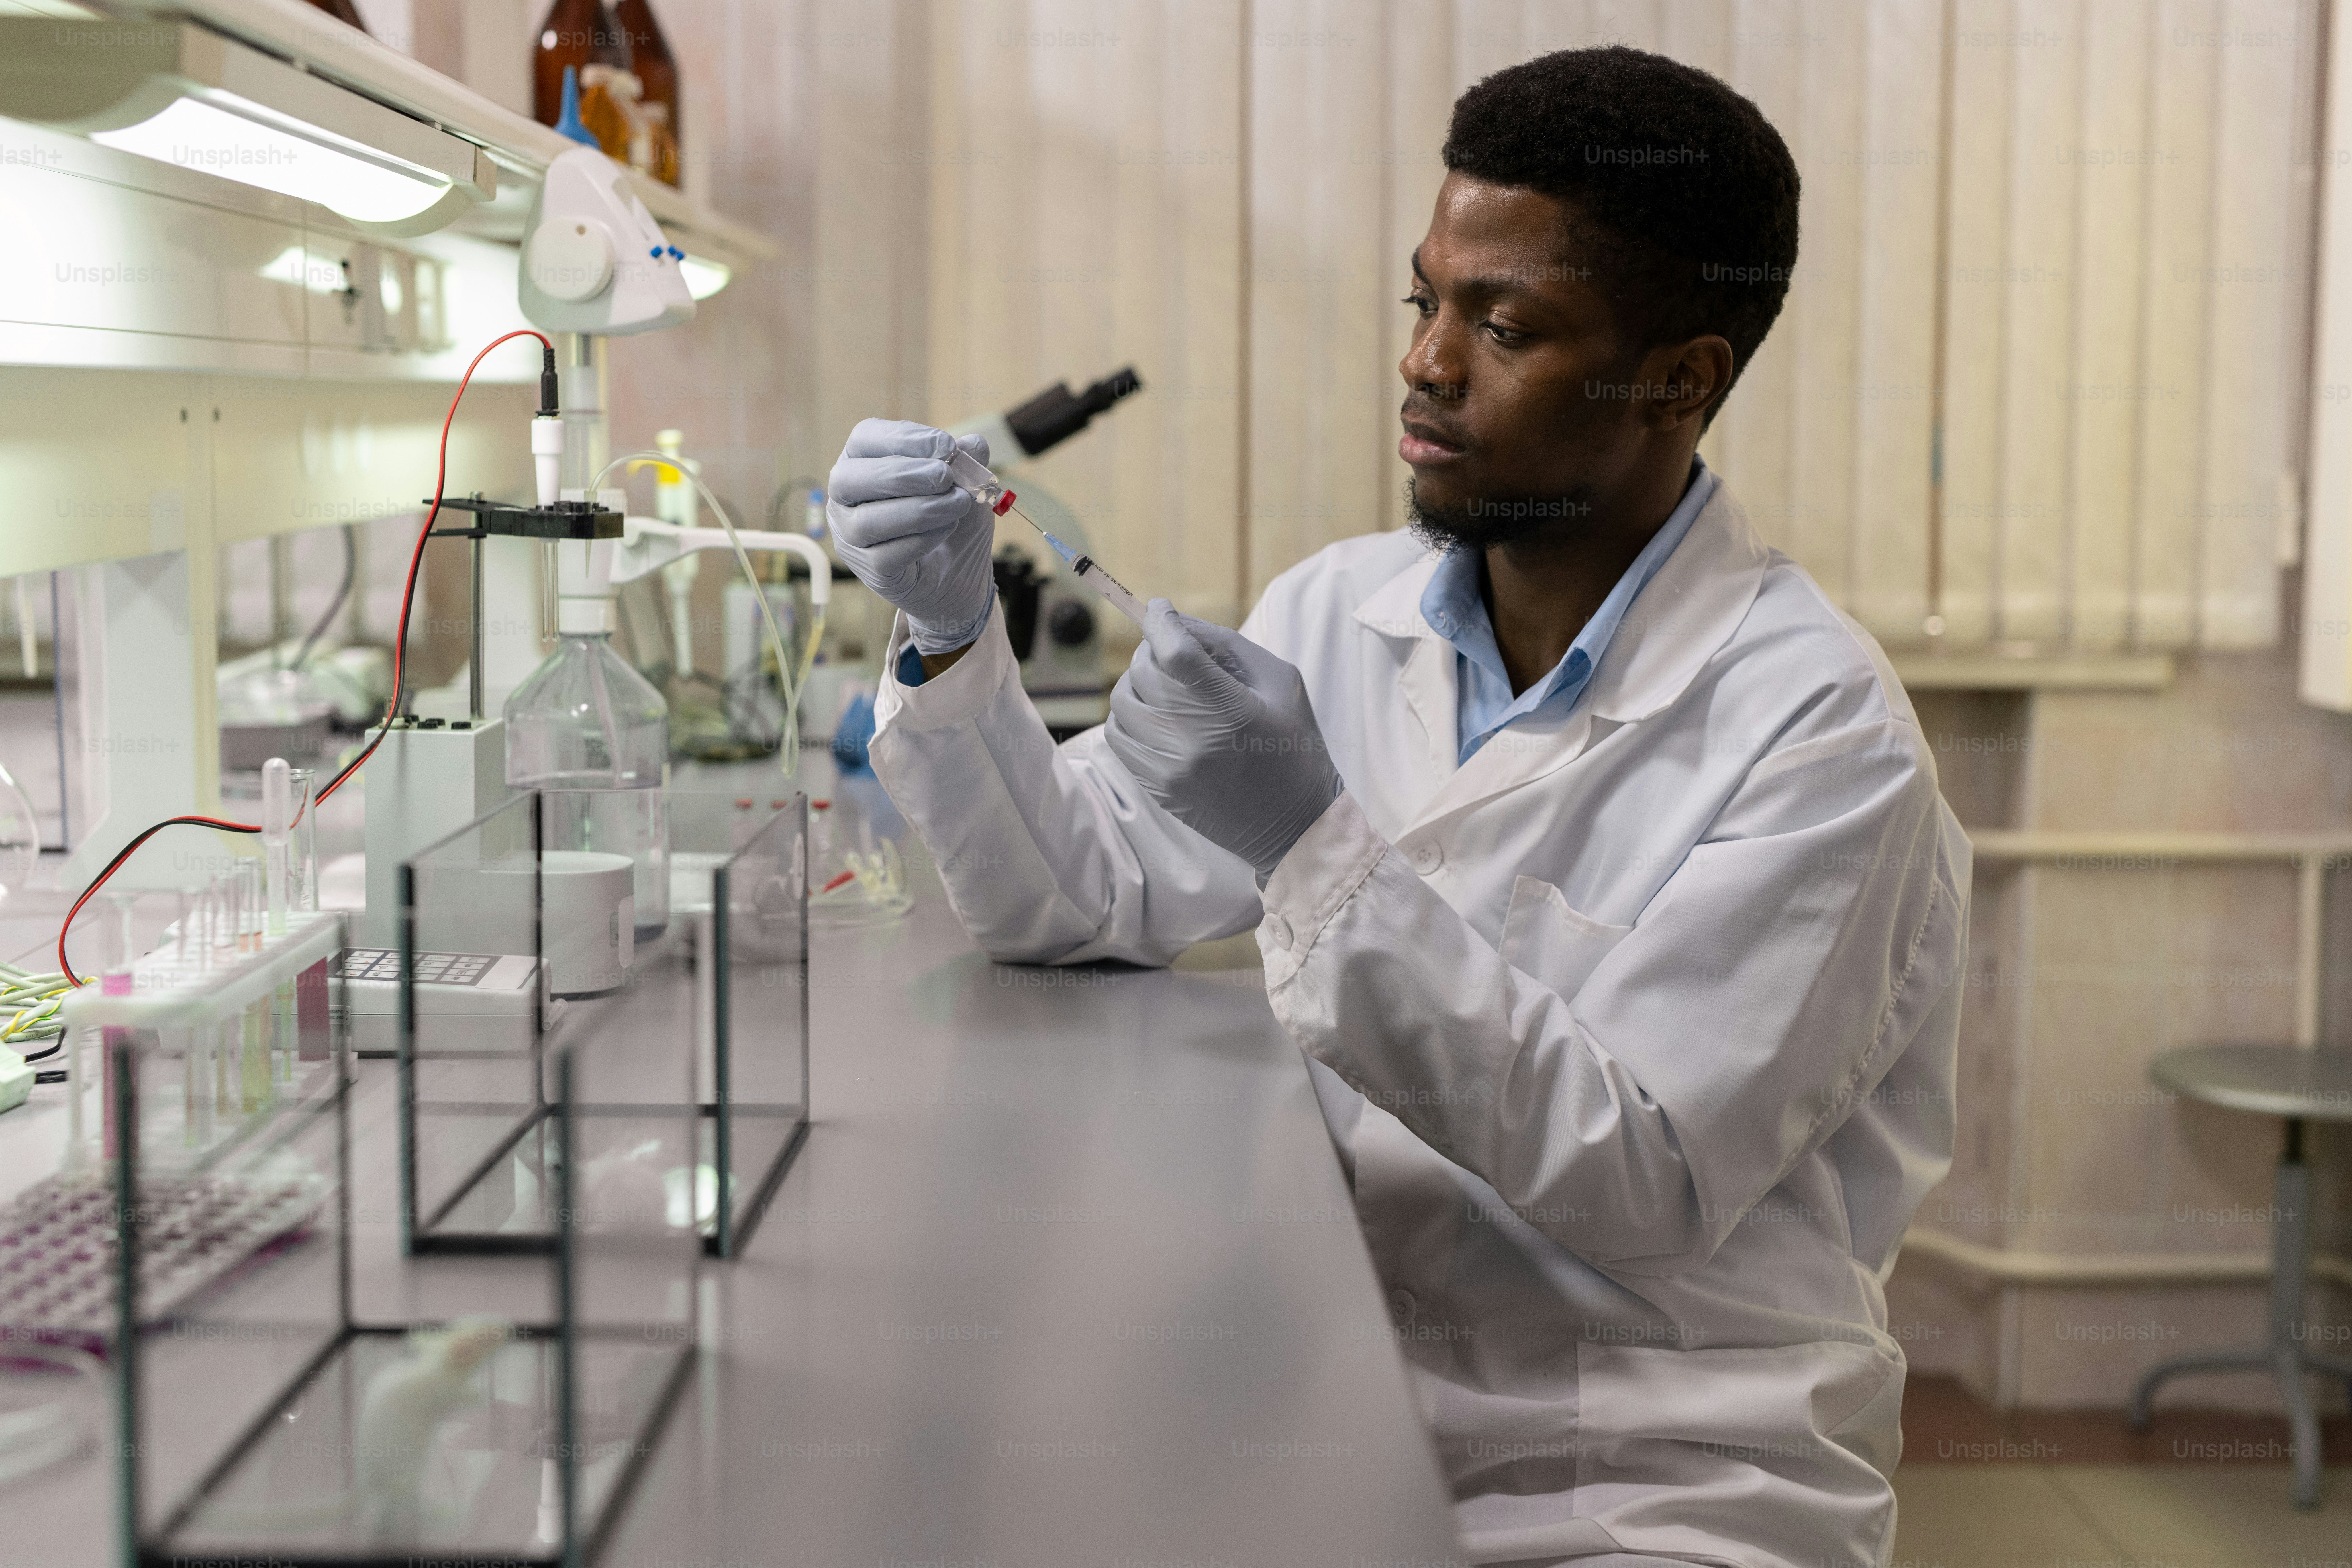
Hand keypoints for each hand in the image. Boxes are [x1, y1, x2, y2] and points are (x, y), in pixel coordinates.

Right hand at [827, 419, 995, 653]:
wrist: (959, 573)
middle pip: (850, 478)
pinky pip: (886, 555)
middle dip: (903, 474)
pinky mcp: (869, 570)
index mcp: (860, 462)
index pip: (865, 438)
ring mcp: (851, 537)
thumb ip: (967, 461)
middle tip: (946, 476)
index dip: (904, 439)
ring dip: (920, 509)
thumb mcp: (966, 485)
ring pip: (869, 520)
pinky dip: (923, 539)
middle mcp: (844, 499)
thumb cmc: (952, 519)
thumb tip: (972, 444)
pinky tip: (948, 529)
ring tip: (959, 504)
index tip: (947, 446)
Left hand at [1104, 600, 1342, 880]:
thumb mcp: (1281, 682)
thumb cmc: (1295, 745)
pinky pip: (1118, 736)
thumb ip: (1228, 646)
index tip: (1160, 608)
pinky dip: (1129, 715)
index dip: (1161, 621)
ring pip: (1122, 702)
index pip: (1175, 653)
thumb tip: (1176, 623)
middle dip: (1154, 651)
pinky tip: (1155, 715)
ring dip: (1138, 683)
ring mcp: (1169, 769)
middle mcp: (1193, 742)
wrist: (1296, 825)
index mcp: (1231, 711)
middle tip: (1173, 651)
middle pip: (1144, 672)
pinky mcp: (1156, 788)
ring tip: (1164, 684)